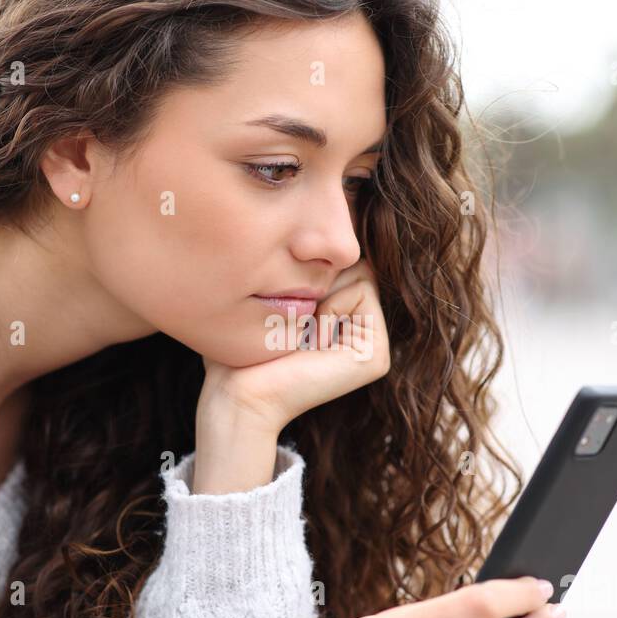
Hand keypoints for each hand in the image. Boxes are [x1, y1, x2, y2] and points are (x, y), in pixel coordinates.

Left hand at [199, 259, 390, 434]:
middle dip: (319, 280)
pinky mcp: (376, 355)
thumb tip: (322, 222)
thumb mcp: (274, 297)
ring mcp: (374, 346)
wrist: (240, 395)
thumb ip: (300, 266)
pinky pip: (362, 291)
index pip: (342, 262)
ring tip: (301, 334)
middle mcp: (362, 334)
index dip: (311, 269)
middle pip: (354, 263)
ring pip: (360, 272)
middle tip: (293, 323)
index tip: (285, 309)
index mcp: (344, 322)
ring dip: (321, 295)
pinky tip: (311, 344)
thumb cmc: (244, 348)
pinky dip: (329, 309)